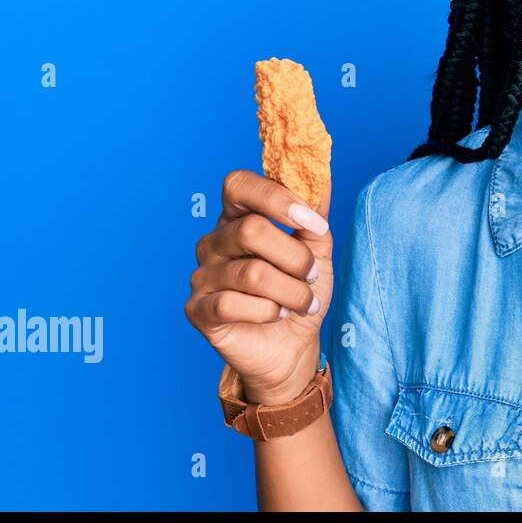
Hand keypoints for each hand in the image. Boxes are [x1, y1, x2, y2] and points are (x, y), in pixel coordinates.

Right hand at [185, 169, 332, 405]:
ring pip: (251, 274)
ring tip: (304, 303)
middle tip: (313, 275)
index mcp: (239, 217)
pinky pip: (232, 304)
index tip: (314, 223)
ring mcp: (201, 275)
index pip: (238, 184)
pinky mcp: (197, 309)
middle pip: (251, 231)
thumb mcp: (317, 250)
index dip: (277, 198)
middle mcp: (214, 241)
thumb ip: (315, 215)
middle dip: (295, 257)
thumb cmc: (301, 290)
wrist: (294, 345)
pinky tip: (278, 315)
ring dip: (292, 292)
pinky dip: (268, 312)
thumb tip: (322, 177)